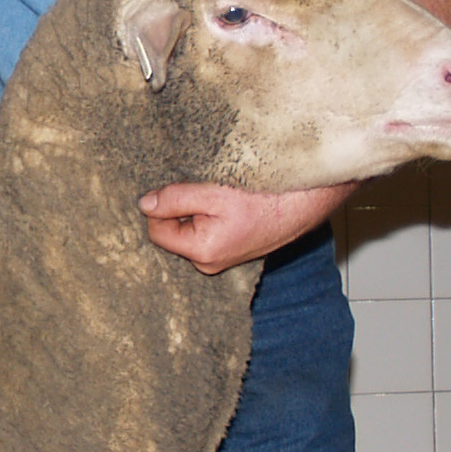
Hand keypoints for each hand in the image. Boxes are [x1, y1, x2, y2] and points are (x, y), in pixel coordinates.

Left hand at [138, 180, 350, 272]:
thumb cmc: (265, 200)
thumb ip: (174, 199)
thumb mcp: (213, 194)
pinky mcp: (233, 250)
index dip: (160, 207)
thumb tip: (145, 204)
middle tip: (202, 191)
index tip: (176, 188)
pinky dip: (212, 218)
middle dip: (180, 210)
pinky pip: (209, 233)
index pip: (158, 231)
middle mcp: (209, 263)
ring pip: (191, 231)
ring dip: (197, 212)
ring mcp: (222, 259)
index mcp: (201, 252)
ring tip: (219, 197)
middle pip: (173, 233)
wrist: (305, 203)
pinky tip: (228, 207)